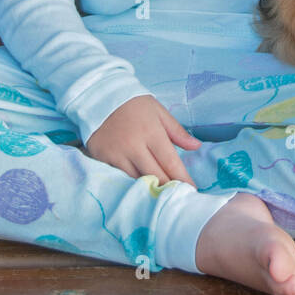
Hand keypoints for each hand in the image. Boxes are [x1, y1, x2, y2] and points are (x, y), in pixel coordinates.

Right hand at [84, 95, 200, 187]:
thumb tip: (196, 146)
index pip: (170, 162)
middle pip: (156, 176)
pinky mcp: (102, 159)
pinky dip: (131, 183)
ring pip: (138, 180)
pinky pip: (121, 178)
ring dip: (150, 188)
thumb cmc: (133, 105)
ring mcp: (116, 154)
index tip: (192, 190)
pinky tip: (139, 188)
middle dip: (169, 187)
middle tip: (179, 196)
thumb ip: (177, 131)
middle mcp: (134, 146)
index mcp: (151, 132)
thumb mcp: (158, 112)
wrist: (98, 99)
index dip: (183, 179)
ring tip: (161, 195)